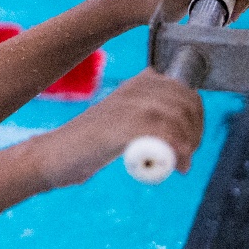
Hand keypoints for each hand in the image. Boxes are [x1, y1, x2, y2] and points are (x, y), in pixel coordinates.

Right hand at [31, 70, 203, 187]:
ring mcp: (128, 106)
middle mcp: (135, 88)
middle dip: (194, 131)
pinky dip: (176, 151)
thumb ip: (147, 116)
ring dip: (187, 142)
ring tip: (181, 162)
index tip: (191, 139)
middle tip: (186, 154)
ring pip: (177, 118)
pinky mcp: (123, 127)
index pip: (184, 89)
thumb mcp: (121, 120)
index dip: (195, 115)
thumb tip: (182, 131)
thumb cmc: (86, 145)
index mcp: (136, 83)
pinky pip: (164, 135)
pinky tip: (176, 166)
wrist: (53, 156)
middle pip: (185, 102)